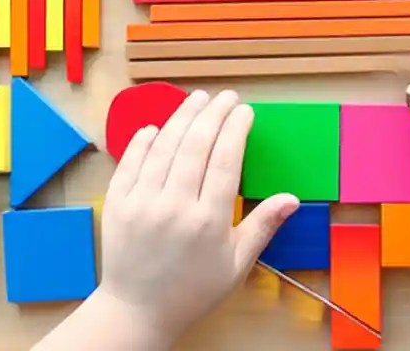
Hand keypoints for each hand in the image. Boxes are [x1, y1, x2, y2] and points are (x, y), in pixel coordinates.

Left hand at [94, 90, 299, 344]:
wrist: (137, 311)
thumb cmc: (193, 290)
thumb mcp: (236, 264)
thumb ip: (262, 226)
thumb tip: (292, 198)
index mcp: (208, 221)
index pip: (225, 160)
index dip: (236, 129)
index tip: (244, 111)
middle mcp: (174, 206)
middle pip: (196, 145)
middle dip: (213, 114)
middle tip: (225, 96)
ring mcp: (141, 202)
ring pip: (164, 147)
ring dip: (182, 117)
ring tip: (197, 99)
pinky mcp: (117, 203)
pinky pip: (130, 162)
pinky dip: (144, 141)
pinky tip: (157, 127)